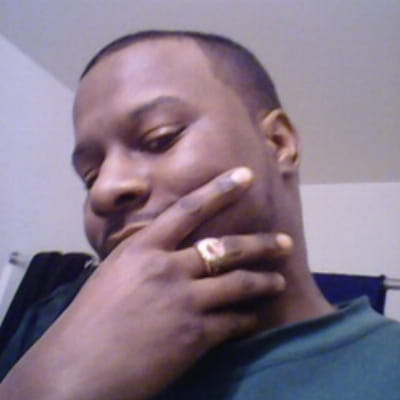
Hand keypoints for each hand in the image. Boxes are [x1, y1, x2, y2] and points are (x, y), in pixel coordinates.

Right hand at [0, 167, 291, 399]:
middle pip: (226, 248)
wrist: (79, 368)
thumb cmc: (90, 318)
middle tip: (284, 243)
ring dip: (263, 282)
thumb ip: (145, 256)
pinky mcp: (193, 336)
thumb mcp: (114, 273)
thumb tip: (170, 247)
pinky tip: (254, 317)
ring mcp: (183, 301)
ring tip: (278, 281)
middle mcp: (167, 268)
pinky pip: (233, 322)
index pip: (188, 209)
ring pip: (239, 284)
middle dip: (261, 244)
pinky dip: (247, 318)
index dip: (219, 190)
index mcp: (143, 248)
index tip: (244, 176)